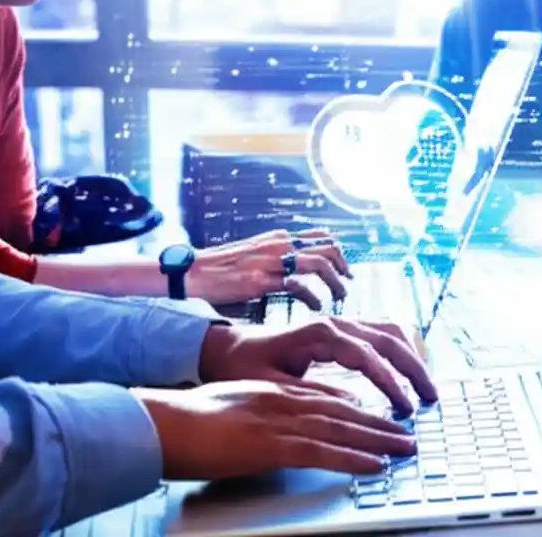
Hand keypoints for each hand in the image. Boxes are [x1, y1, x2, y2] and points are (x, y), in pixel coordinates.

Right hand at [136, 381, 414, 478]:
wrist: (161, 423)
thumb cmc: (188, 420)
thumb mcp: (236, 405)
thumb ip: (267, 409)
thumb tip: (289, 424)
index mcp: (275, 391)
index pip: (328, 398)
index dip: (359, 408)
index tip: (381, 416)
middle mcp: (284, 401)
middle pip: (344, 411)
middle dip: (378, 423)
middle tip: (406, 434)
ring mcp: (279, 422)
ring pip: (341, 429)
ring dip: (377, 440)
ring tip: (403, 449)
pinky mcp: (271, 445)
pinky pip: (322, 452)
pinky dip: (352, 459)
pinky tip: (374, 466)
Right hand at [187, 229, 352, 308]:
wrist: (193, 273)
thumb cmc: (223, 267)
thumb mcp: (256, 252)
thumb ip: (278, 255)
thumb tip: (300, 266)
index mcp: (279, 237)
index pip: (321, 236)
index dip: (338, 252)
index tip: (344, 268)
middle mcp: (279, 245)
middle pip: (327, 247)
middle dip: (343, 266)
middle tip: (347, 282)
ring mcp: (271, 262)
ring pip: (319, 264)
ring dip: (335, 282)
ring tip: (339, 296)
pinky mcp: (262, 281)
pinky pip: (298, 286)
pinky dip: (313, 297)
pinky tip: (316, 306)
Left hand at [199, 320, 438, 414]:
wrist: (229, 347)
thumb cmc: (245, 366)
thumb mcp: (271, 386)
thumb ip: (311, 393)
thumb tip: (353, 403)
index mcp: (320, 333)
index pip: (367, 355)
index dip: (389, 382)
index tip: (404, 407)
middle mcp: (336, 322)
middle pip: (389, 338)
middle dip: (413, 368)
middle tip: (430, 398)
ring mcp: (343, 323)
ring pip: (391, 332)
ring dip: (412, 358)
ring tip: (426, 387)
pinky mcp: (344, 330)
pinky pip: (383, 334)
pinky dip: (402, 351)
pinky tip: (409, 371)